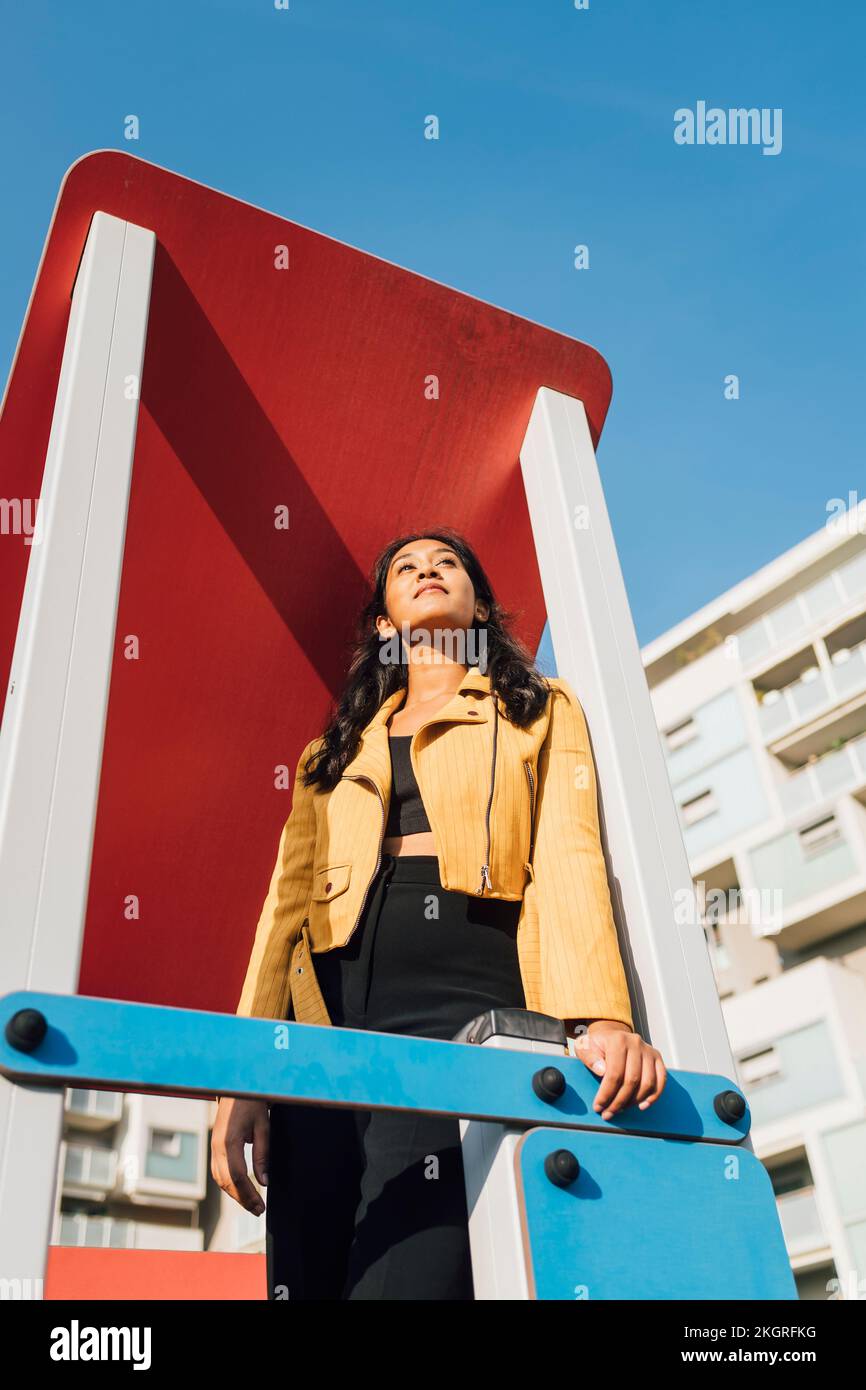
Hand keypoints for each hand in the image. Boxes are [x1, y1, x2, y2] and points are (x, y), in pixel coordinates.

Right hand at [210, 1097, 269, 1214]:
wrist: (235, 1088)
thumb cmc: (251, 1103)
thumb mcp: (263, 1126)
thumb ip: (262, 1154)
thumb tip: (264, 1181)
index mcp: (229, 1141)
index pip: (237, 1176)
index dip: (249, 1195)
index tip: (261, 1206)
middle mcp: (217, 1147)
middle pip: (227, 1182)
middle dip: (242, 1199)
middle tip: (258, 1210)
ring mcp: (213, 1147)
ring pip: (220, 1179)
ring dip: (234, 1194)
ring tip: (251, 1204)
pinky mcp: (214, 1147)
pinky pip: (218, 1172)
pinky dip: (228, 1184)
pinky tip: (240, 1190)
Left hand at [570, 1021, 666, 1121]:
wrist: (611, 1035)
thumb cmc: (597, 1045)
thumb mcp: (584, 1046)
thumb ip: (589, 1057)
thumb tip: (602, 1070)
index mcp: (618, 1040)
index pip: (615, 1073)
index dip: (607, 1094)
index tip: (599, 1106)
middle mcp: (636, 1043)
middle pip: (632, 1080)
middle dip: (619, 1101)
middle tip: (608, 1113)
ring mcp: (648, 1051)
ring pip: (647, 1083)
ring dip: (634, 1101)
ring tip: (621, 1109)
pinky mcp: (657, 1058)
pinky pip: (661, 1080)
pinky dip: (654, 1096)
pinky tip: (642, 1105)